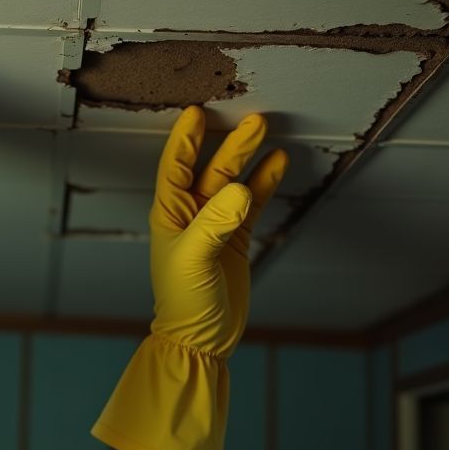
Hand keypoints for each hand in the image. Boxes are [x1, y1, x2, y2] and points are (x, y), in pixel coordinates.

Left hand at [151, 108, 286, 356]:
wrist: (201, 337)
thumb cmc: (185, 301)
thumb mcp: (195, 259)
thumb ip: (216, 223)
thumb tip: (239, 190)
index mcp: (170, 215)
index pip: (176, 167)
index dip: (185, 140)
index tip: (197, 112)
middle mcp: (190, 214)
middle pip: (210, 168)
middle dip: (229, 143)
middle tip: (252, 118)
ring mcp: (215, 224)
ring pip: (233, 181)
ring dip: (248, 157)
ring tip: (266, 130)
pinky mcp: (236, 238)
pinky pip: (251, 202)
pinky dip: (264, 182)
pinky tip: (278, 162)